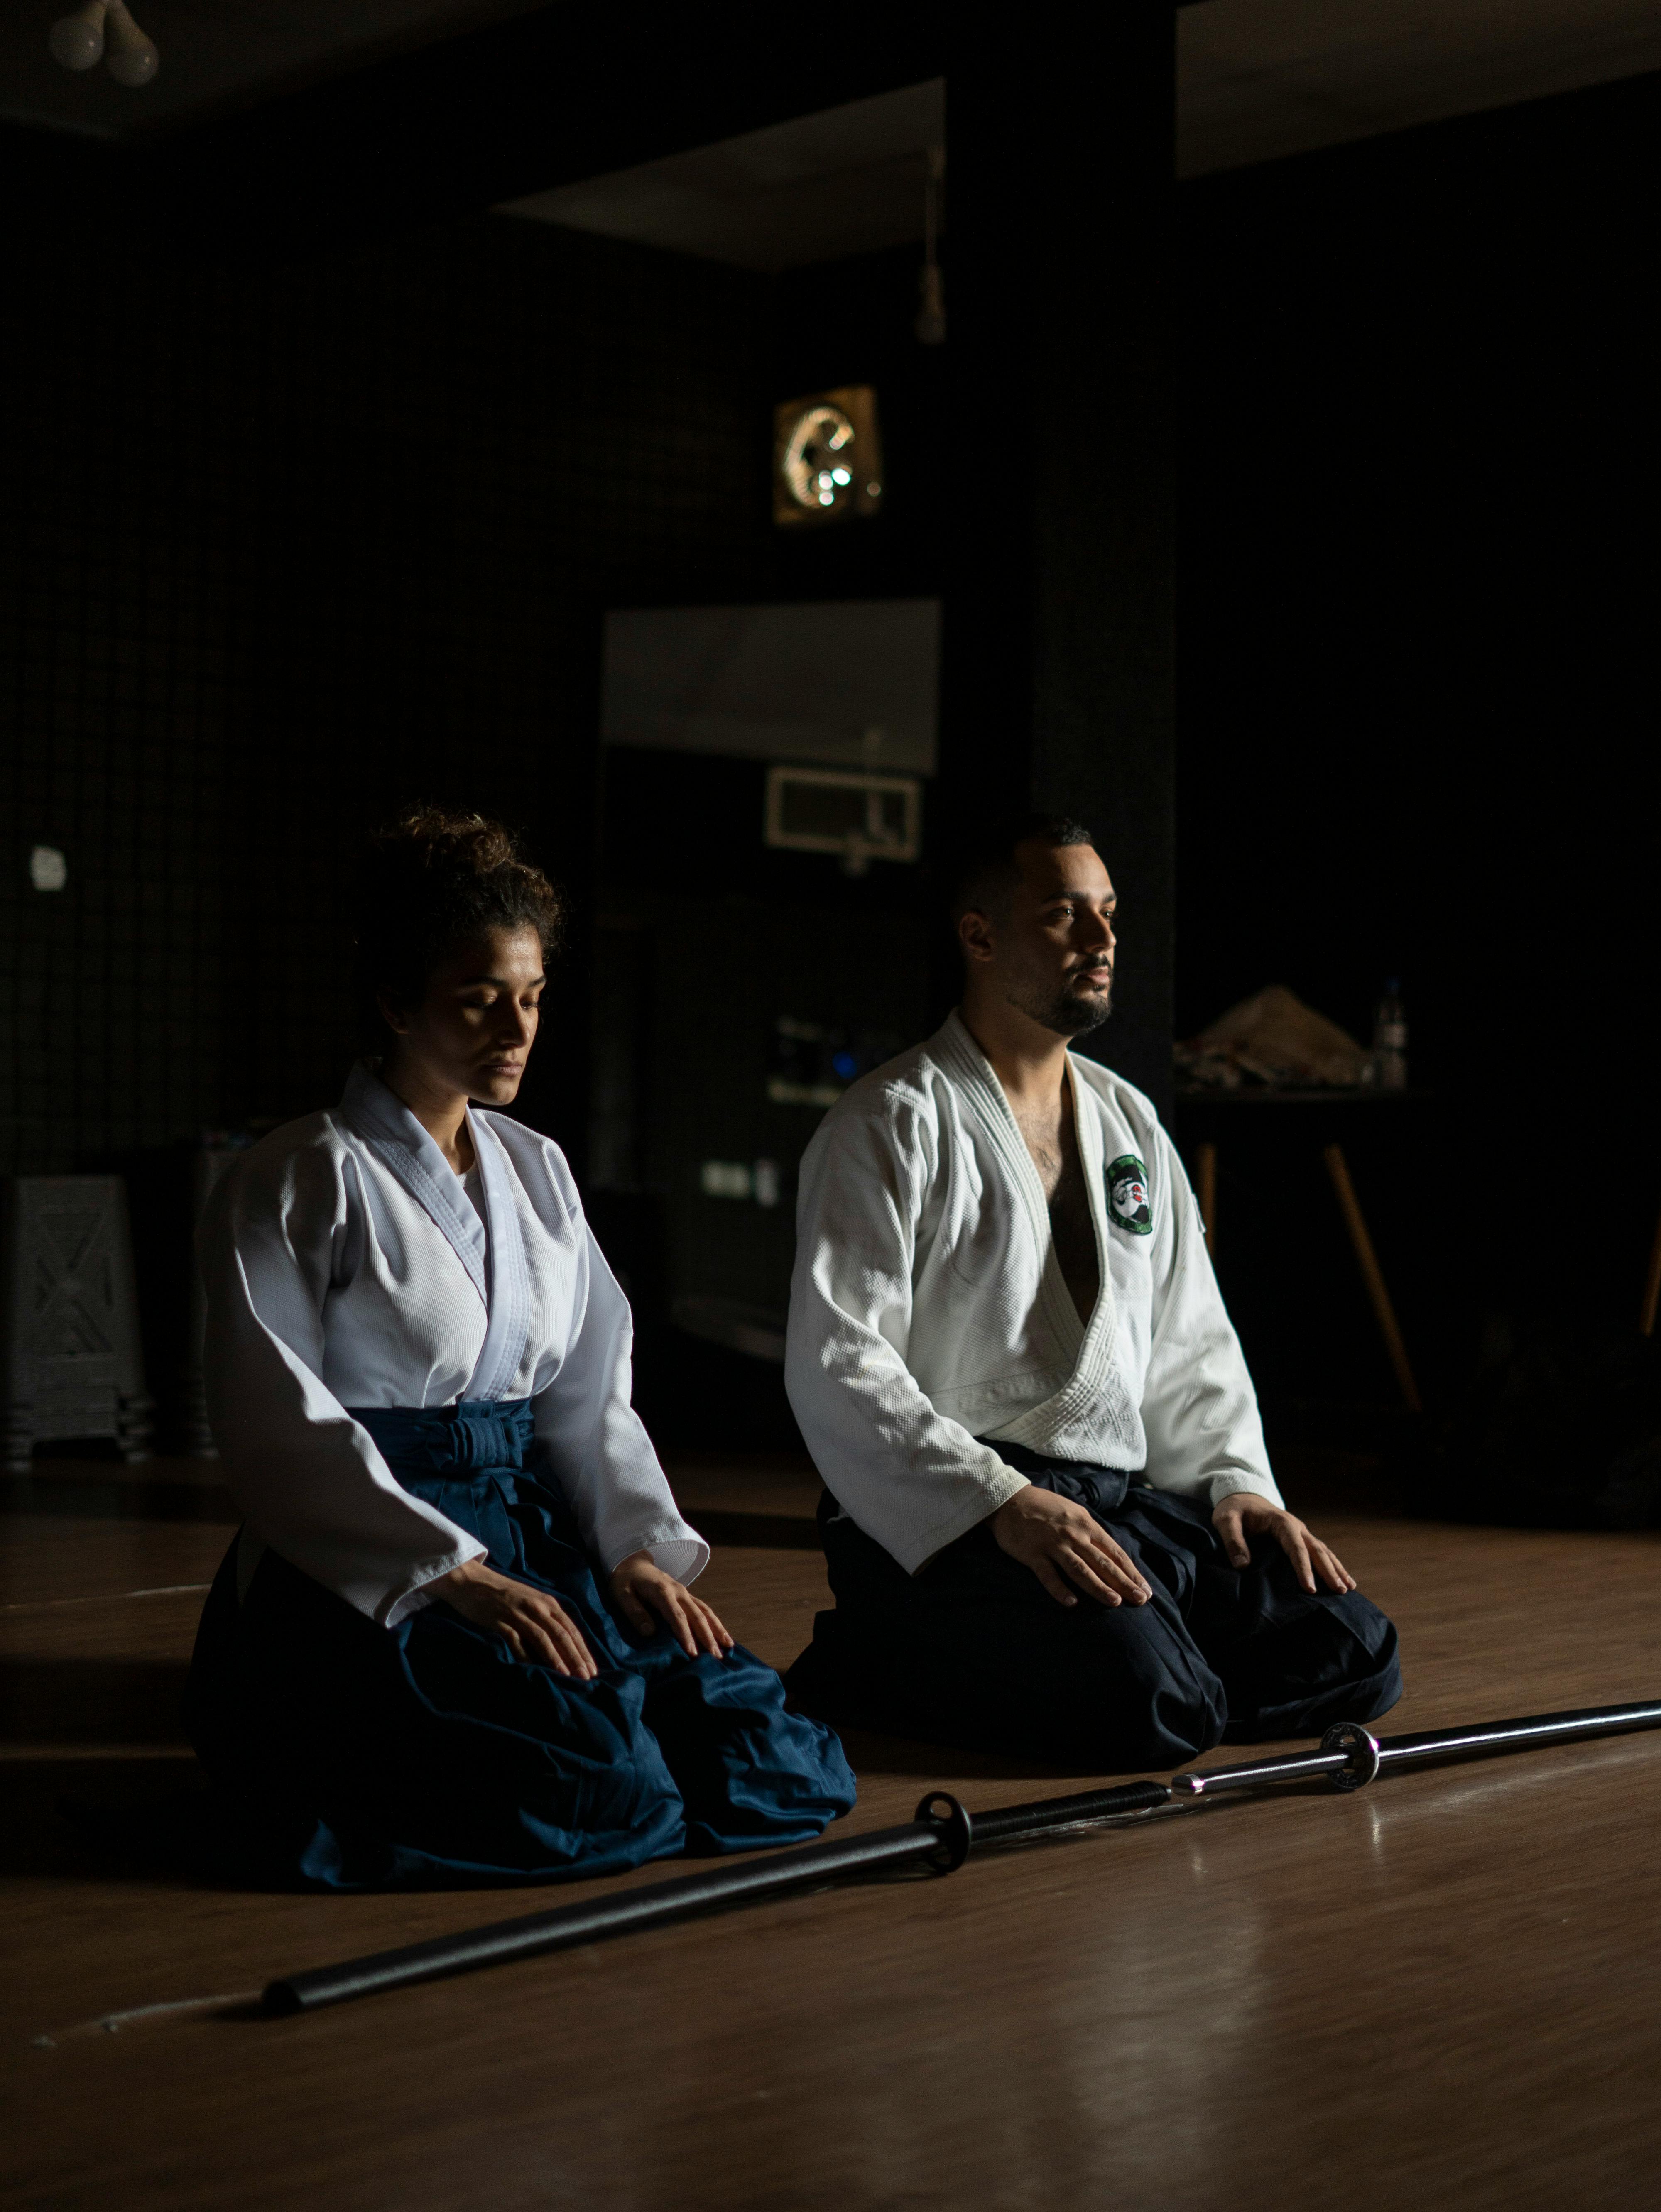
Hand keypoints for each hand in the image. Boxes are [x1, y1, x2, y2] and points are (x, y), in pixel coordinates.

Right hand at [434, 1557, 596, 1678]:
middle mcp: (537, 1606)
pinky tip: (534, 1670)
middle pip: (561, 1634)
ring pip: (543, 1638)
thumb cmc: (503, 1593)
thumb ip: (546, 1618)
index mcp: (548, 1603)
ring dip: (556, 1658)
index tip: (592, 1670)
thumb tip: (564, 1644)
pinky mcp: (500, 1620)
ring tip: (567, 1677)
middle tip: (586, 1678)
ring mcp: (518, 1612)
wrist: (471, 1579)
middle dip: (575, 1657)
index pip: (570, 1629)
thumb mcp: (531, 1601)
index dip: (582, 1650)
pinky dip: (526, 1656)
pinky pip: (516, 1640)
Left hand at [609, 1552, 733, 1658]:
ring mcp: (684, 1593)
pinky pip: (704, 1609)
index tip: (692, 1653)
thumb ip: (635, 1612)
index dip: (685, 1635)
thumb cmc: (624, 1581)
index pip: (677, 1616)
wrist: (632, 1562)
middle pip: (697, 1615)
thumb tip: (649, 1632)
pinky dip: (715, 1623)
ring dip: (717, 1630)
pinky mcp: (686, 1596)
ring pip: (705, 1612)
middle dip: (707, 1637)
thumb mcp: (621, 1595)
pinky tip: (723, 1636)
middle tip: (715, 1657)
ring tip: (728, 1648)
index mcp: (662, 1591)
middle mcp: (678, 1591)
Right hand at [990, 1485, 1151, 1608]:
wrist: (1010, 1500)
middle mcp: (1073, 1535)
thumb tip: (1111, 1553)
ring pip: (1080, 1569)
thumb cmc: (1045, 1508)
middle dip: (1124, 1582)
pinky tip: (1071, 1603)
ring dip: (1098, 1586)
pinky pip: (1048, 1575)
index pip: (1114, 1552)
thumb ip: (1091, 1532)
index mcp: (1086, 1525)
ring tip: (1115, 1602)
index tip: (1145, 1589)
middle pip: (1102, 1562)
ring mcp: (1053, 1545)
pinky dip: (1059, 1589)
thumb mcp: (1074, 1513)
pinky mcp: (1033, 1554)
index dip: (1131, 1572)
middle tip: (1140, 1600)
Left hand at [1212, 1492, 1356, 1595]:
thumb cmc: (1234, 1510)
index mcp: (1281, 1522)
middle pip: (1316, 1550)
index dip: (1303, 1568)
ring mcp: (1301, 1532)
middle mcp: (1296, 1527)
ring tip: (1348, 1588)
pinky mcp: (1301, 1538)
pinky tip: (1343, 1578)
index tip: (1309, 1588)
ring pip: (1323, 1551)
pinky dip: (1333, 1564)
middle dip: (1329, 1571)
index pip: (1296, 1547)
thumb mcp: (1226, 1521)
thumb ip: (1233, 1541)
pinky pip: (1320, 1552)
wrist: (1242, 1495)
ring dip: (1336, 1568)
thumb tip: (1242, 1566)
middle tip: (1339, 1591)